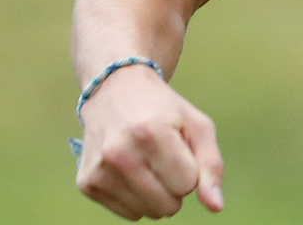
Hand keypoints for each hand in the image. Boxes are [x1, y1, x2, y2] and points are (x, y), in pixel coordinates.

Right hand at [75, 65, 224, 218]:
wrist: (114, 91)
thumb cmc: (163, 110)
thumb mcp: (197, 126)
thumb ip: (211, 166)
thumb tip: (215, 207)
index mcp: (151, 132)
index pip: (187, 185)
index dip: (189, 169)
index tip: (179, 149)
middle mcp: (120, 153)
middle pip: (168, 205)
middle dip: (174, 187)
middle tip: (164, 158)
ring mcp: (99, 170)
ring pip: (147, 213)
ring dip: (155, 194)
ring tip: (146, 162)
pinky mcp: (86, 183)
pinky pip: (128, 214)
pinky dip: (135, 197)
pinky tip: (129, 169)